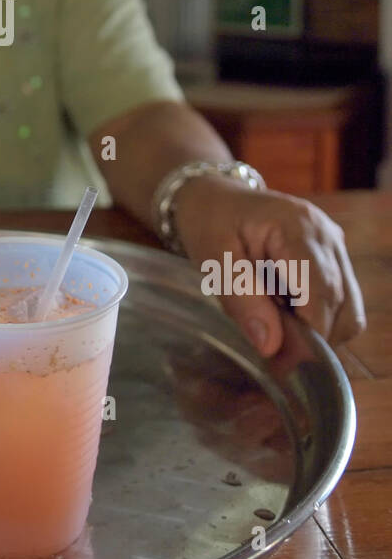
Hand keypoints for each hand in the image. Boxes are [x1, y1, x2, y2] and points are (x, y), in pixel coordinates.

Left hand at [174, 176, 365, 356]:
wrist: (214, 198)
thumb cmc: (210, 222)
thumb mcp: (212, 259)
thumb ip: (241, 298)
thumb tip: (271, 345)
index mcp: (298, 226)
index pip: (322, 292)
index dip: (308, 333)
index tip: (281, 360)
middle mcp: (327, 235)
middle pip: (343, 306)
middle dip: (313, 337)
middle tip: (273, 348)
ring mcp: (334, 246)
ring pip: (348, 310)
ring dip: (317, 330)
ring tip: (275, 322)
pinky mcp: (333, 259)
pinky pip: (340, 303)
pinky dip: (316, 318)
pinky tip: (284, 311)